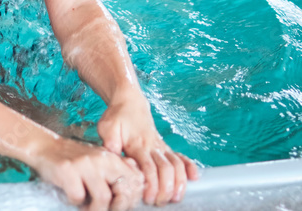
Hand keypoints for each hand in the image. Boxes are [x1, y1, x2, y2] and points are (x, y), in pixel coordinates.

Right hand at [30, 134, 144, 210]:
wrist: (47, 147)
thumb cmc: (76, 159)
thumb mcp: (100, 161)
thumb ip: (117, 170)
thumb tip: (138, 186)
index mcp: (112, 159)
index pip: (135, 181)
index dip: (132, 198)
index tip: (121, 205)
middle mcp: (101, 160)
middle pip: (123, 190)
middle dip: (117, 208)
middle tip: (106, 210)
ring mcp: (84, 165)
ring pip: (103, 197)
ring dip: (95, 210)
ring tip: (87, 208)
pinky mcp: (67, 171)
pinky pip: (78, 196)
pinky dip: (76, 202)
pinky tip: (73, 198)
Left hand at [98, 90, 199, 205]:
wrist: (129, 101)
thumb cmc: (117, 116)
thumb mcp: (107, 127)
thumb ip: (110, 141)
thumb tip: (112, 153)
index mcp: (138, 145)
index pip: (149, 167)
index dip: (151, 183)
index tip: (149, 198)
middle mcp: (152, 146)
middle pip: (166, 168)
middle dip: (166, 187)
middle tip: (161, 202)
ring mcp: (160, 146)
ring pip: (176, 163)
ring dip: (180, 181)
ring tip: (177, 197)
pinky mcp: (164, 146)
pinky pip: (180, 156)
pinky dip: (189, 166)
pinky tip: (194, 177)